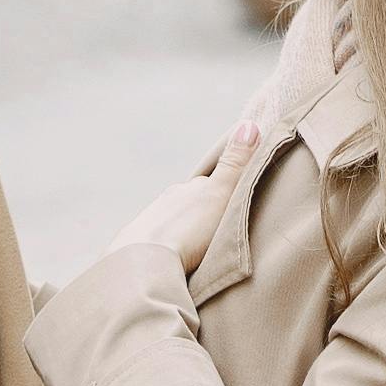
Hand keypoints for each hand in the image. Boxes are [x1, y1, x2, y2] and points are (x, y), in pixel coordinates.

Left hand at [107, 116, 262, 278]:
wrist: (144, 261)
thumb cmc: (188, 230)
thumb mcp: (220, 194)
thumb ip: (234, 164)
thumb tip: (249, 125)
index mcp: (189, 189)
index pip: (209, 185)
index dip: (222, 192)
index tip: (233, 204)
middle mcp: (167, 200)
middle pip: (189, 203)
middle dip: (202, 214)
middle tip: (216, 232)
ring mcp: (150, 221)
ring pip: (173, 222)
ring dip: (184, 232)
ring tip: (195, 250)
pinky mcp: (136, 245)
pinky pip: (157, 243)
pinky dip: (166, 247)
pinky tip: (171, 259)